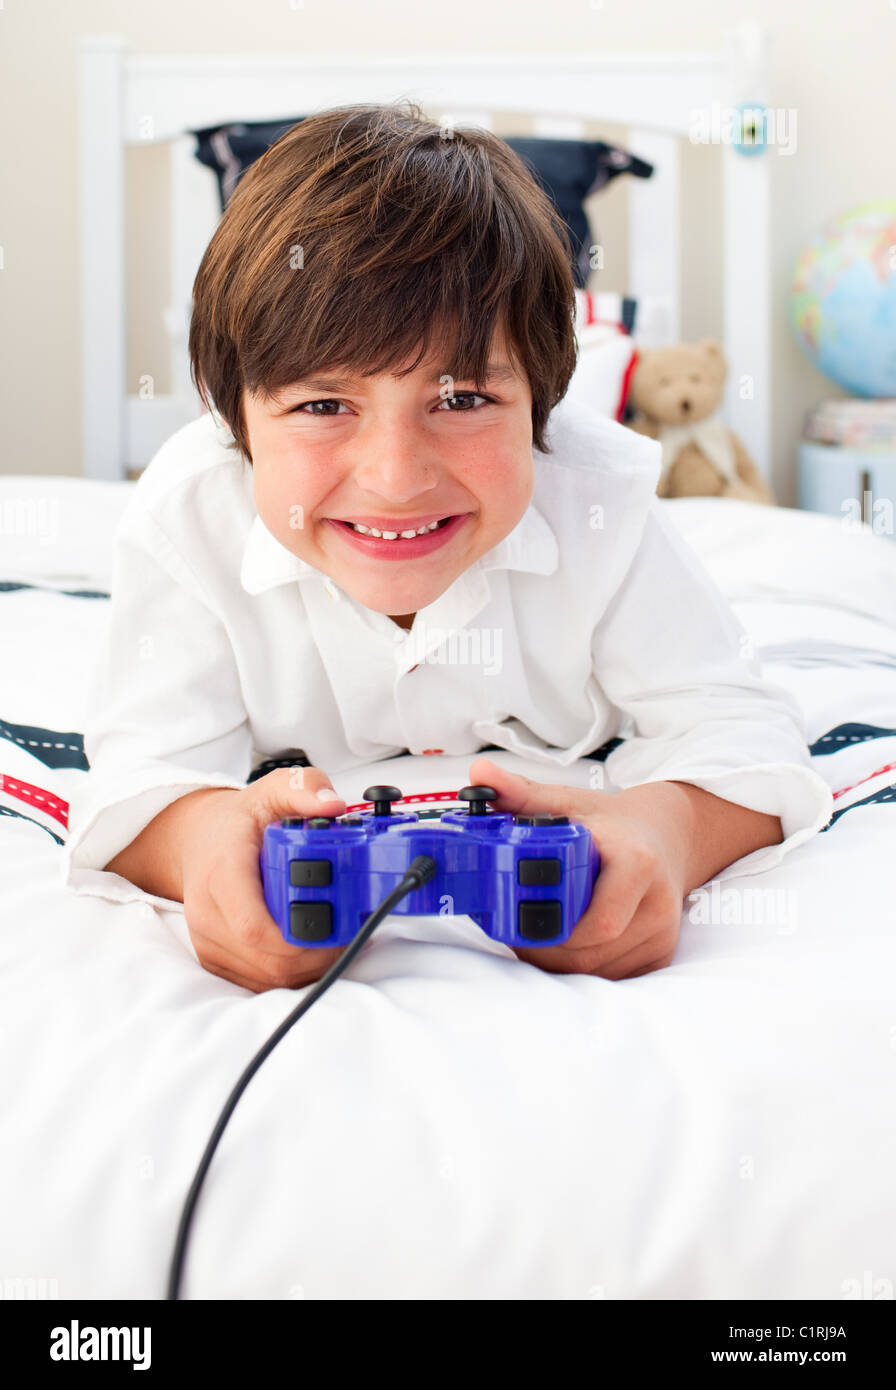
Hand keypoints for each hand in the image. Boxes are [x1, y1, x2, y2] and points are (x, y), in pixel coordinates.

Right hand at [179, 767, 347, 992]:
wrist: (199, 840)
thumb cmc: (240, 821)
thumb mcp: (272, 790)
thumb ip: (303, 789)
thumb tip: (332, 805)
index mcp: (222, 872)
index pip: (253, 925)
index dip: (298, 935)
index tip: (336, 923)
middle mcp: (209, 912)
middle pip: (269, 958)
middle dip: (317, 952)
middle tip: (350, 931)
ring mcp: (210, 940)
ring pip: (268, 976)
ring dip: (310, 964)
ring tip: (338, 937)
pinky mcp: (217, 958)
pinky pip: (260, 982)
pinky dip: (294, 972)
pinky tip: (314, 949)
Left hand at [468, 756, 687, 980]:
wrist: (665, 835)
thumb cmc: (612, 824)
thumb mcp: (569, 802)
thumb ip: (521, 794)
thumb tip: (479, 775)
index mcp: (637, 862)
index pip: (598, 921)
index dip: (553, 926)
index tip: (517, 913)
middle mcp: (657, 902)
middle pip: (591, 951)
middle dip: (546, 947)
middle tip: (515, 927)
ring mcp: (661, 932)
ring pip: (597, 969)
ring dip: (558, 959)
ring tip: (535, 931)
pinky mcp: (660, 952)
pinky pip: (611, 974)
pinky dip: (580, 965)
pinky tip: (564, 941)